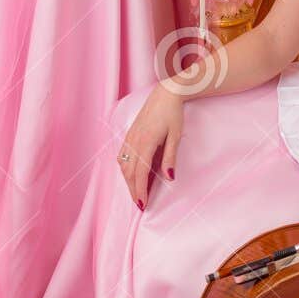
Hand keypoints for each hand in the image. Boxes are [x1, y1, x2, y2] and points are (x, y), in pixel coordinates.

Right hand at [117, 84, 184, 207]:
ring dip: (128, 181)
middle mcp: (134, 141)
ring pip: (124, 165)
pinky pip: (122, 156)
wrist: (166, 93)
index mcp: (146, 142)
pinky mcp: (129, 134)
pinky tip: (130, 174)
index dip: (140, 190)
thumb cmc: (173, 113)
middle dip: (134, 190)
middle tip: (140, 204)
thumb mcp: (175, 136)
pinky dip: (125, 169)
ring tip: (136, 192)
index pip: (140, 173)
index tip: (143, 204)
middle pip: (130, 172)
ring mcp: (130, 137)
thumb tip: (169, 178)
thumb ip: (170, 157)